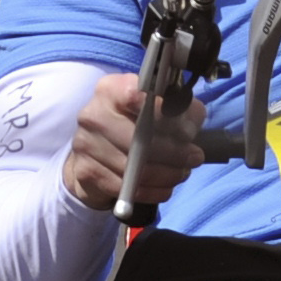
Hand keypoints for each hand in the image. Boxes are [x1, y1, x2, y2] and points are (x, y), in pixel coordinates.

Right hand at [64, 73, 207, 209]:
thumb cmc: (137, 121)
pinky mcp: (86, 172)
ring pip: (137, 169)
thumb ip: (182, 109)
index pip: (138, 96)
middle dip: (176, 153)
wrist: (99, 149)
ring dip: (168, 175)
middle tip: (195, 158)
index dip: (165, 113)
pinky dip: (154, 191)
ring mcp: (85, 144)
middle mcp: (93, 114)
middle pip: (141, 139)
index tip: (186, 130)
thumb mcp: (163, 105)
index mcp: (112, 90)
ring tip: (182, 172)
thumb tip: (189, 129)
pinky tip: (165, 186)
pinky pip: (128, 189)